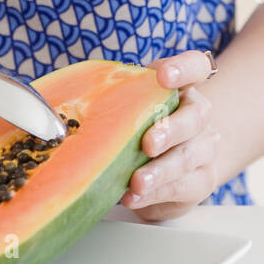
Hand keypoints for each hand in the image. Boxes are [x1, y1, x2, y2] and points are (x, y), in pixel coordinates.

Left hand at [118, 49, 220, 220]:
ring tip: (137, 182)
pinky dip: (155, 195)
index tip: (163, 76)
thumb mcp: (132, 103)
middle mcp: (198, 115)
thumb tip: (60, 103)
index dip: (184, 68)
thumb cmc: (144, 123)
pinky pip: (181, 189)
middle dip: (170, 130)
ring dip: (161, 171)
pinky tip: (134, 197)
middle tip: (148, 143)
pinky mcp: (199, 182)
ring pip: (188, 157)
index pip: (196, 66)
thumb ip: (115, 96)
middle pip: (196, 116)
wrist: (181, 157)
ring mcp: (203, 149)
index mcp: (183, 86)